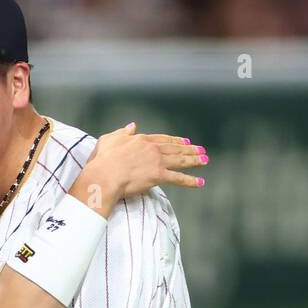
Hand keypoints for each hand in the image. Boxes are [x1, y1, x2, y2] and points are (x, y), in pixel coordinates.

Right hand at [71, 123, 207, 215]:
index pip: (163, 139)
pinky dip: (190, 180)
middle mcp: (152, 149)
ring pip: (180, 160)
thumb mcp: (109, 139)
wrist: (104, 175)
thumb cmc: (103, 160)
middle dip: (190, 149)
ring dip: (194, 160)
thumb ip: (123, 132)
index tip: (185, 141)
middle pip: (175, 148)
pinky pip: (178, 178)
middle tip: (201, 150)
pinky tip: (200, 182)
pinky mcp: (158, 176)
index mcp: (141, 140)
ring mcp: (157, 162)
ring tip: (205, 161)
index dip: (175, 140)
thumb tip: (132, 126)